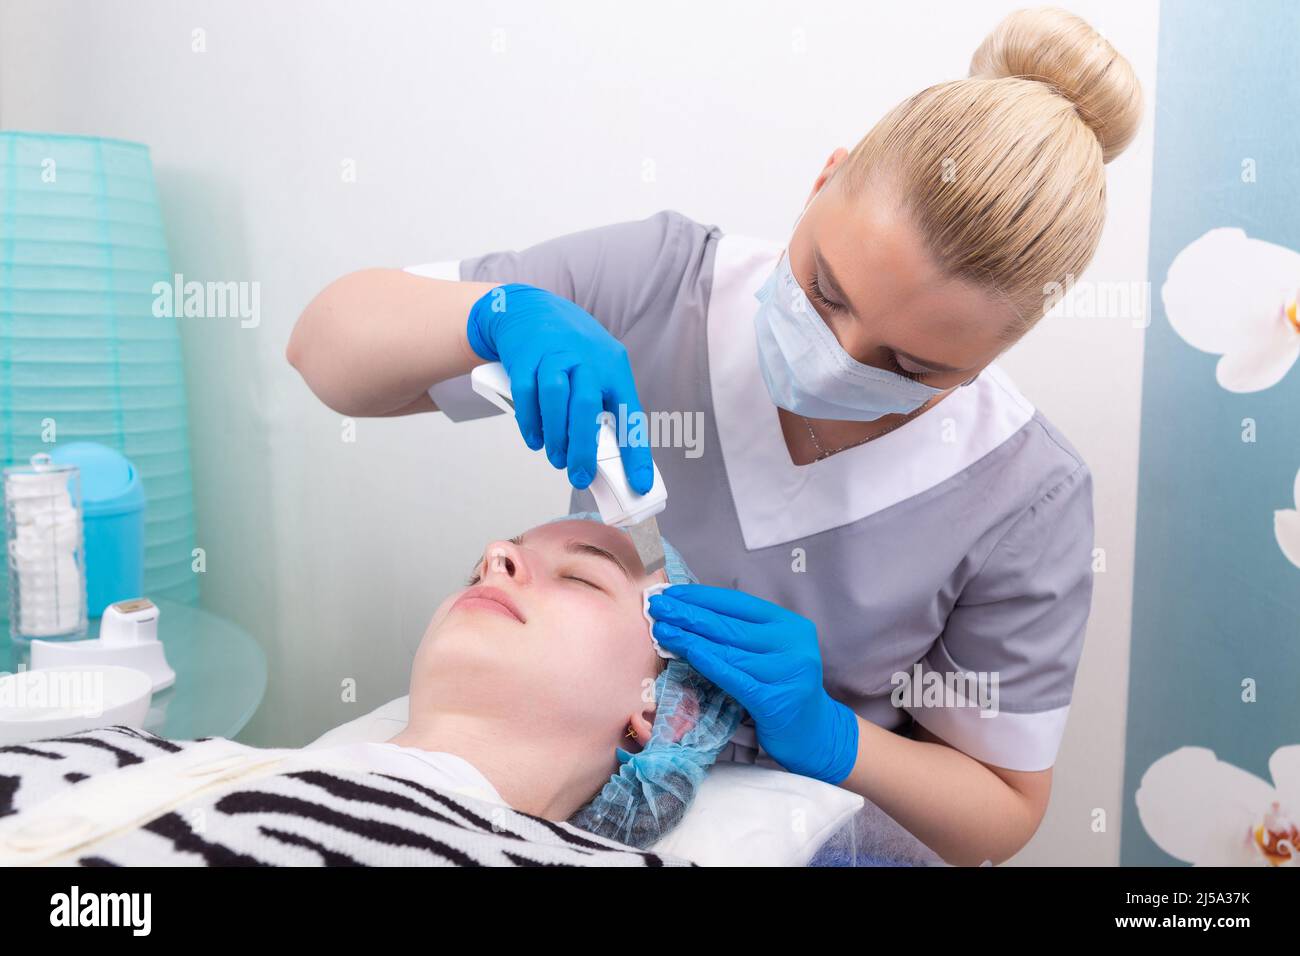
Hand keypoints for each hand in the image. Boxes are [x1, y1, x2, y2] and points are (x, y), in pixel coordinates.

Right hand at [467, 283, 653, 492]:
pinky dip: (530, 422)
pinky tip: (535, 440)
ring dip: (556, 437)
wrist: (530, 309)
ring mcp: (554, 354)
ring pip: (556, 399)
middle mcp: (587, 358)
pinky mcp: (525, 357)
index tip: (639, 484)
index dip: (636, 452)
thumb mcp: (597, 368)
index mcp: (614, 366)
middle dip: (583, 449)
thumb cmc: (570, 349)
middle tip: (580, 476)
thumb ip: (601, 406)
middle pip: (587, 407)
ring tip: (556, 459)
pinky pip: (527, 394)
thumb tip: (605, 456)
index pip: (630, 413)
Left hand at [647, 584, 858, 783]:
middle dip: (689, 614)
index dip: (702, 597)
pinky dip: (707, 662)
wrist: (815, 734)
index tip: (671, 593)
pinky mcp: (775, 700)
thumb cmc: (782, 689)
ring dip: (690, 638)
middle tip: (657, 606)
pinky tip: (686, 652)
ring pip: (728, 649)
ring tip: (662, 629)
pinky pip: (734, 677)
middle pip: (730, 625)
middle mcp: (792, 644)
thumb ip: (742, 634)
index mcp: (789, 625)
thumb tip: (691, 613)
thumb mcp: (770, 653)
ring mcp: (787, 672)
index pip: (739, 604)